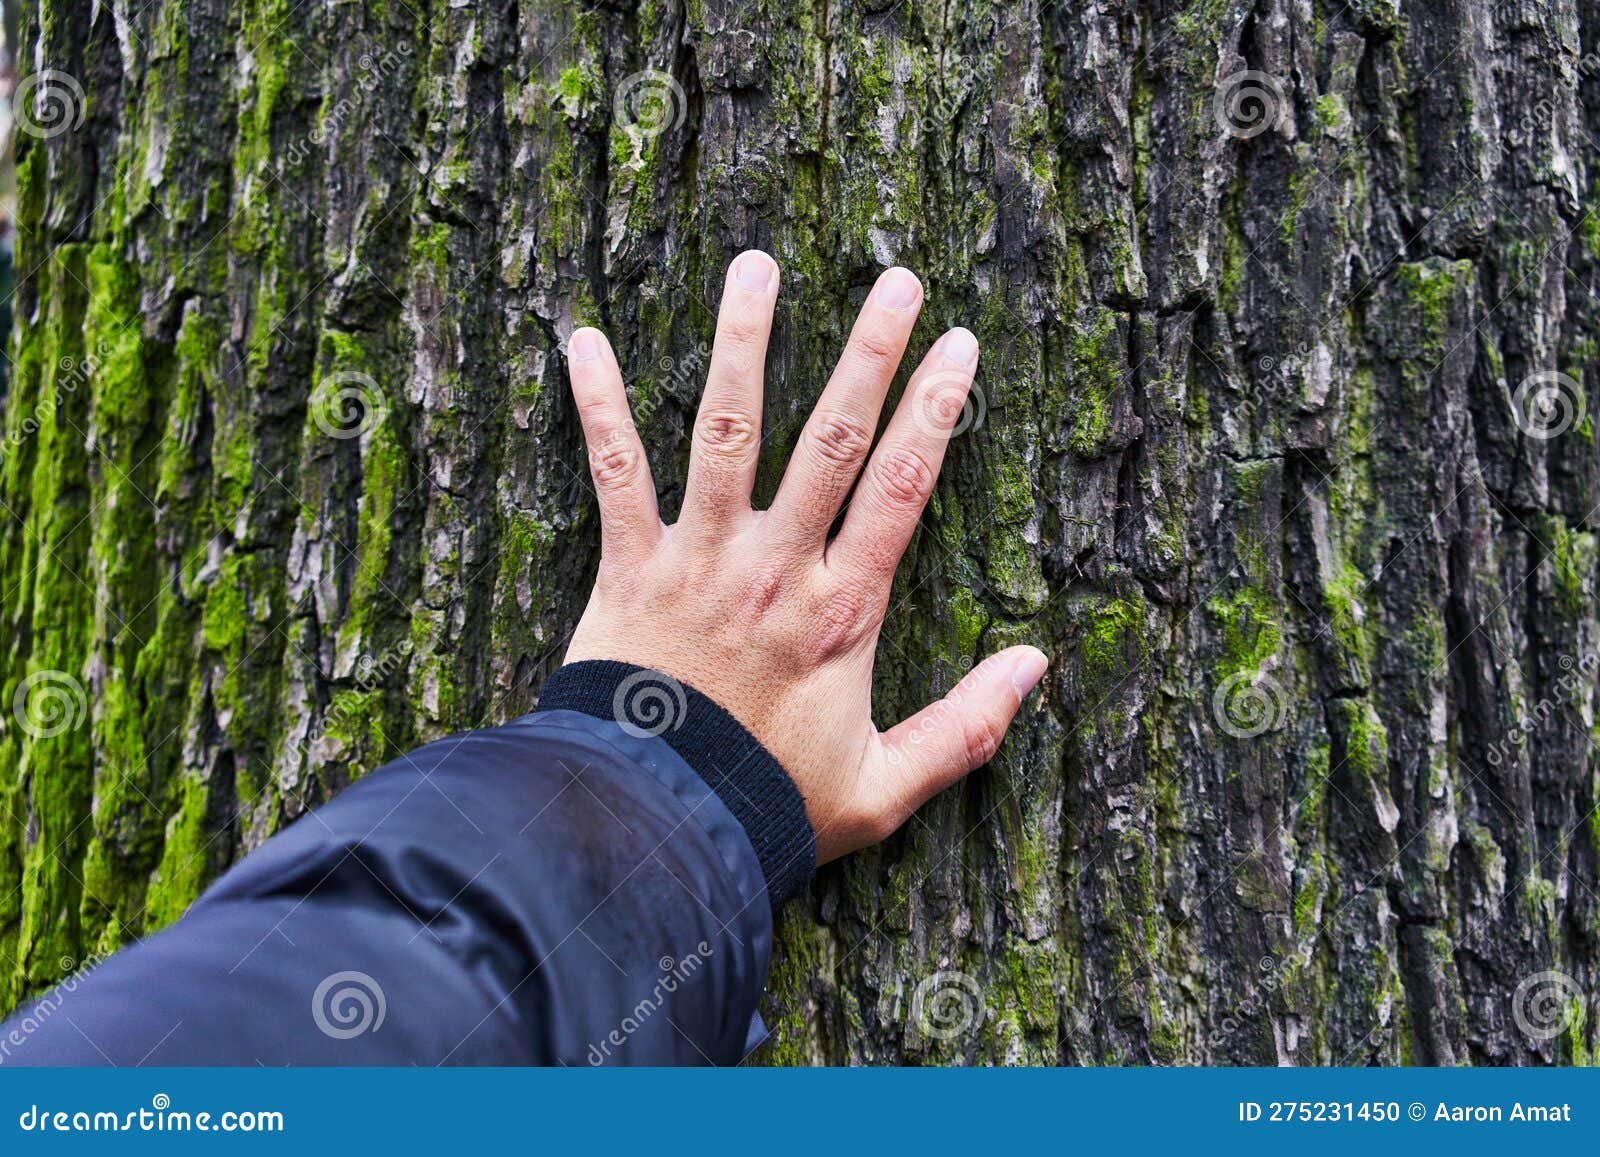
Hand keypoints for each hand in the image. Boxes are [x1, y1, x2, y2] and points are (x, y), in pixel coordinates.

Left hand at [562, 252, 1048, 863]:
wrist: (656, 829)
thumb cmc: (769, 807)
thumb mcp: (887, 788)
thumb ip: (967, 727)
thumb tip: (1038, 664)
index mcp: (842, 611)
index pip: (901, 489)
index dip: (935, 412)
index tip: (959, 346)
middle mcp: (775, 567)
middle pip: (831, 439)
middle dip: (868, 354)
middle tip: (896, 280)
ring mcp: (700, 559)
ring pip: (727, 431)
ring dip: (744, 344)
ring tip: (757, 266)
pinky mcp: (629, 568)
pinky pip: (614, 474)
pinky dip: (598, 407)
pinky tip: (585, 340)